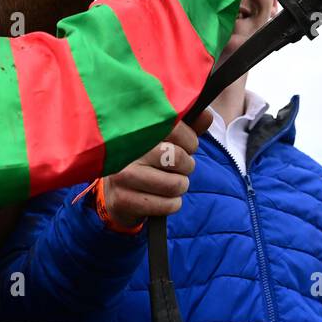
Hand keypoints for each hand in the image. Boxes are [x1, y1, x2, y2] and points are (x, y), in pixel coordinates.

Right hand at [101, 113, 210, 229]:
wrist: (114, 194)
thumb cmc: (146, 161)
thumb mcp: (164, 141)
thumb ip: (187, 127)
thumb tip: (206, 116)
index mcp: (136, 128)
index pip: (174, 128)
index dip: (189, 140)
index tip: (187, 146)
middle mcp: (126, 149)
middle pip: (176, 158)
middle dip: (186, 166)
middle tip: (178, 168)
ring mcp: (122, 175)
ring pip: (174, 184)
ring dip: (180, 186)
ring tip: (172, 183)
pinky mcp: (124, 199)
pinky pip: (167, 205)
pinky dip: (172, 204)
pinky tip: (163, 198)